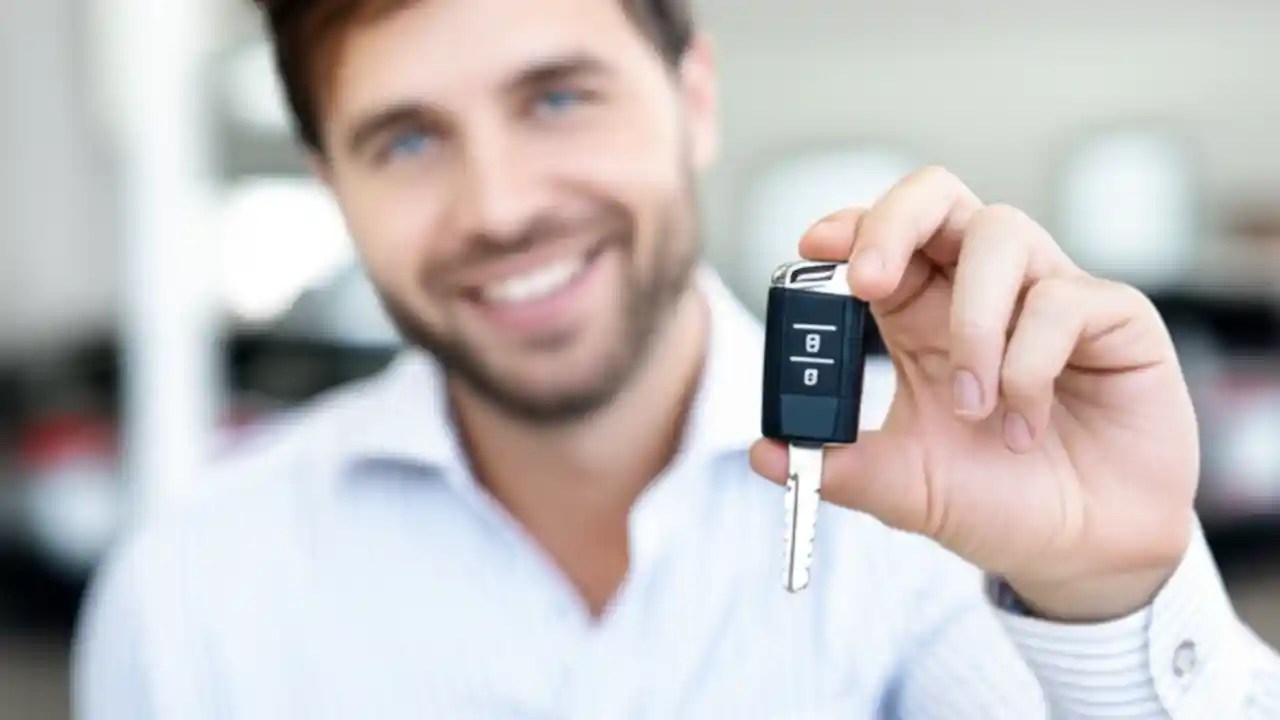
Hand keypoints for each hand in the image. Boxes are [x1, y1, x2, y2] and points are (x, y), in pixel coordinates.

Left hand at [749, 167, 1198, 621]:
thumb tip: (764, 452)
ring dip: (973, 324)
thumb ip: (841, 468)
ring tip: (972, 406)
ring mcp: (1049, 295)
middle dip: (895, 221)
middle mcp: (982, 291)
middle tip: (871, 283)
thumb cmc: (997, 503)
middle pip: (937, 197)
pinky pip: (1064, 300)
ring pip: (1002, 233)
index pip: (883, 239)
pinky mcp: (1114, 316)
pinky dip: (1031, 367)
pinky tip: (1026, 426)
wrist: (1081, 551)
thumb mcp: (905, 488)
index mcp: (922, 316)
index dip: (851, 226)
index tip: (815, 247)